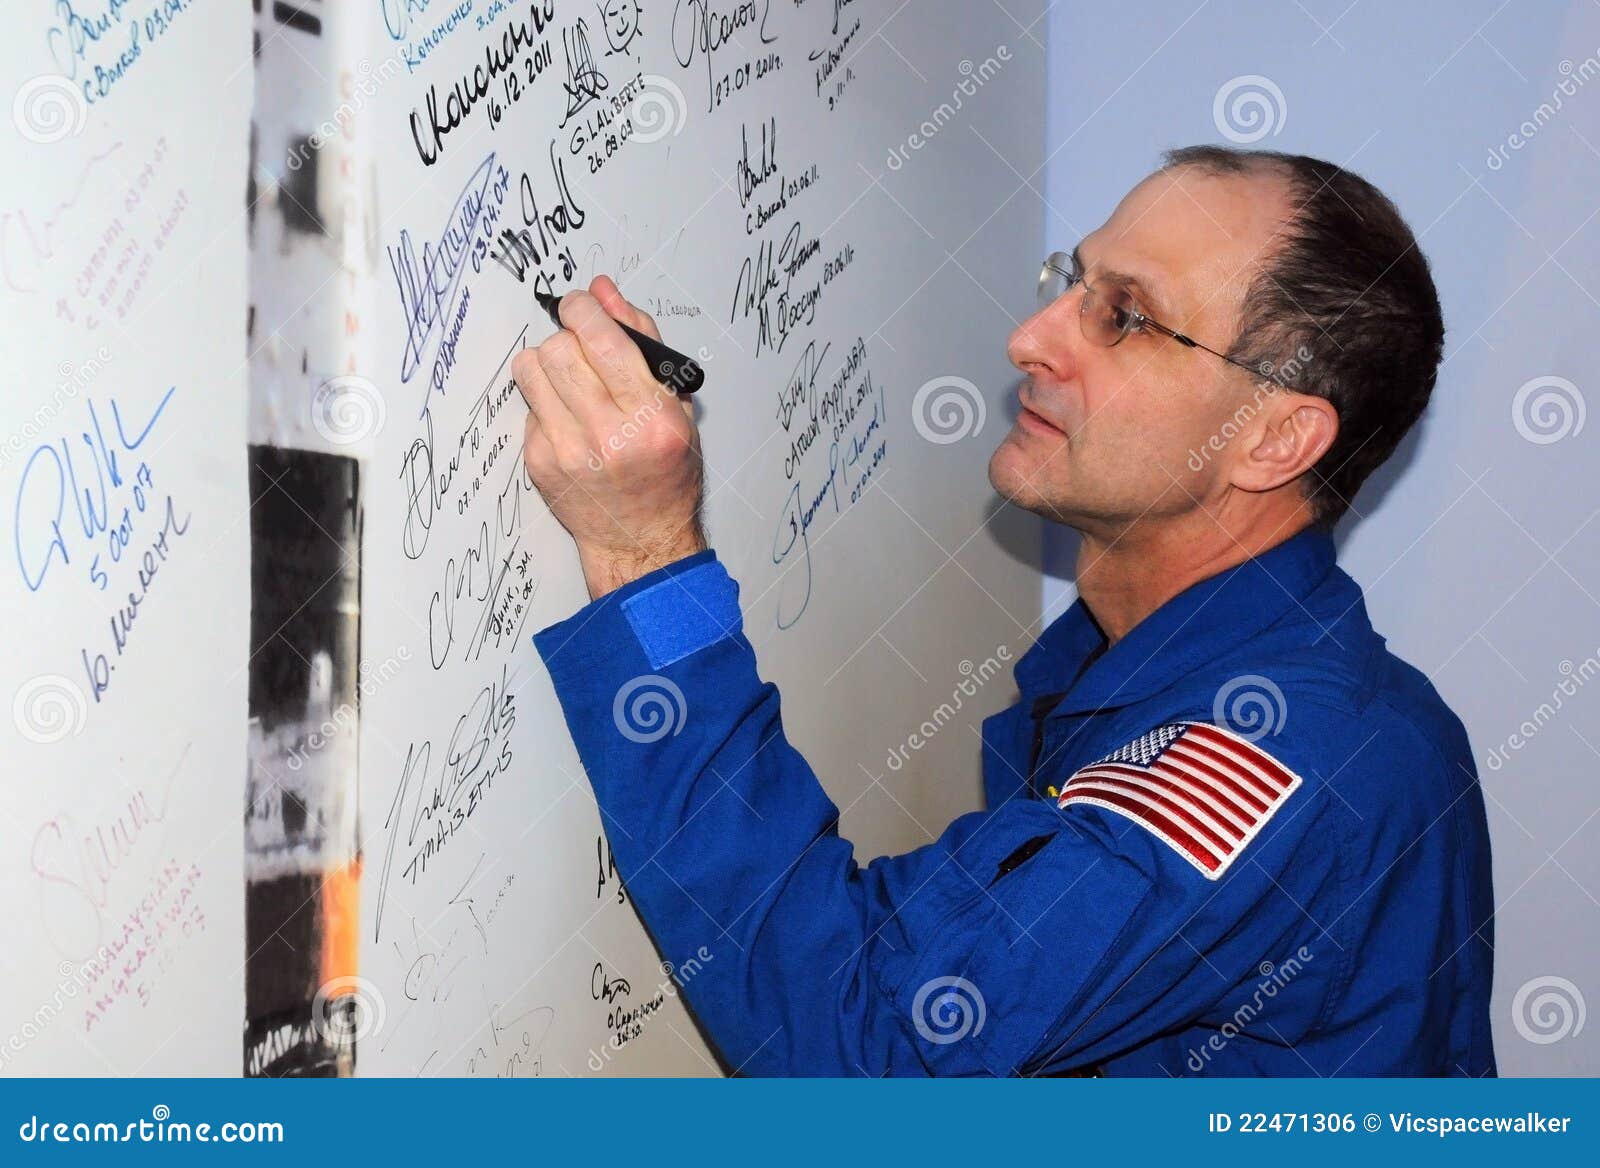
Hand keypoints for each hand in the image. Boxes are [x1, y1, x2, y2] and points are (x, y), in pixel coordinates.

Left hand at [512, 275, 706, 599]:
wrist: (640, 539)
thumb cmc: (666, 472)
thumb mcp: (675, 405)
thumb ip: (642, 341)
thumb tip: (604, 291)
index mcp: (651, 418)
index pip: (603, 341)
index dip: (584, 309)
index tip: (581, 305)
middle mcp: (608, 436)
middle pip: (559, 349)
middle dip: (567, 335)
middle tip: (579, 345)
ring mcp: (568, 452)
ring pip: (531, 369)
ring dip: (548, 362)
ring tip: (570, 377)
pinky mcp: (539, 461)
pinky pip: (528, 403)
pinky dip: (546, 400)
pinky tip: (568, 417)